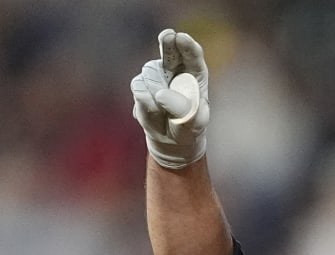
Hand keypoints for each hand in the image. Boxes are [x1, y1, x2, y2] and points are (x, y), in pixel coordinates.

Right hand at [130, 29, 210, 168]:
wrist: (170, 139)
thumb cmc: (187, 128)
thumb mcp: (192, 123)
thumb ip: (182, 109)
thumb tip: (161, 94)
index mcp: (195, 74)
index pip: (193, 55)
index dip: (187, 45)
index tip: (181, 38)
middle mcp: (174, 69)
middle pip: (170, 49)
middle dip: (168, 42)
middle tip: (168, 36)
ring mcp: (156, 74)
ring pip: (150, 73)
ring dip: (157, 92)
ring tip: (165, 111)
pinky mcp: (140, 84)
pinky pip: (139, 88)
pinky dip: (146, 102)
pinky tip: (154, 111)